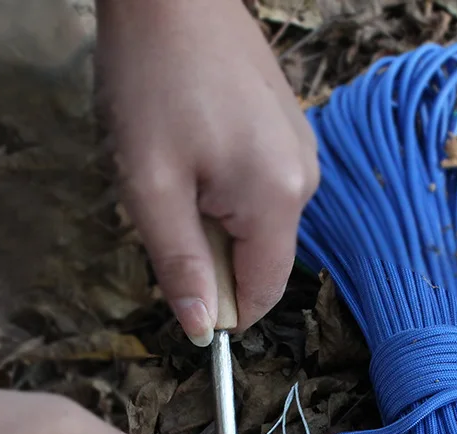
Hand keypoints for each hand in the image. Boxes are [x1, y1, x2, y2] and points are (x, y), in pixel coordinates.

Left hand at [96, 0, 318, 345]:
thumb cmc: (152, 80)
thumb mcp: (150, 185)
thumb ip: (179, 264)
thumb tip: (203, 330)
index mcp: (278, 200)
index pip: (262, 292)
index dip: (221, 307)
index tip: (176, 281)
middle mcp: (305, 181)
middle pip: (259, 258)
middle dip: (210, 251)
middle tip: (165, 198)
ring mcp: (302, 153)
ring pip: (257, 224)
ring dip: (214, 218)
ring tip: (178, 162)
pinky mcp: (290, 132)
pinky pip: (260, 189)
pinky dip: (225, 188)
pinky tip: (196, 143)